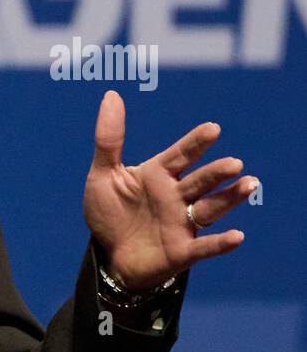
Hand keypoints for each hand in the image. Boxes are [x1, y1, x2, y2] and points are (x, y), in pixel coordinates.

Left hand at [82, 90, 254, 290]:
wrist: (109, 256)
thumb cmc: (110, 213)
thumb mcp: (103, 175)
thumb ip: (109, 139)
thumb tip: (111, 95)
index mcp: (159, 175)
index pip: (181, 154)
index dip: (196, 143)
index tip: (212, 129)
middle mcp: (176, 196)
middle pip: (201, 180)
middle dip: (216, 172)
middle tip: (233, 163)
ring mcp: (182, 223)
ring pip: (210, 208)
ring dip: (229, 198)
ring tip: (249, 184)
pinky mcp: (183, 251)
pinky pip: (205, 247)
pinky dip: (220, 243)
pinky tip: (237, 237)